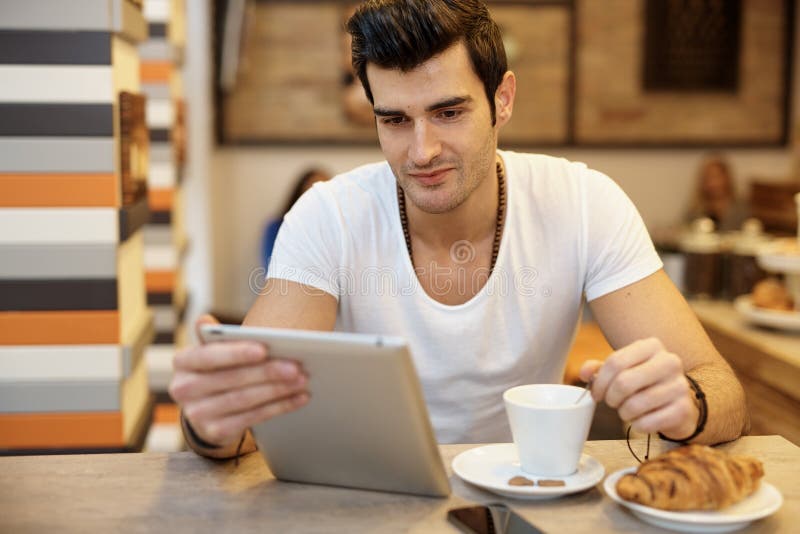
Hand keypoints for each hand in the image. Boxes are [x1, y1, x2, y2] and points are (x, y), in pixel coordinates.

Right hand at [169, 315, 309, 447]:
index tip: (264, 349)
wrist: (206, 410)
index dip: (237, 353)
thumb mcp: (213, 352)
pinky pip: (252, 418)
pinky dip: (279, 407)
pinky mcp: (214, 432)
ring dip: (278, 390)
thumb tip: (204, 320)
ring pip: (245, 400)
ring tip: (302, 380)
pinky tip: (299, 398)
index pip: (209, 355)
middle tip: (296, 367)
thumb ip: (215, 337)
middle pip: (232, 379)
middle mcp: (183, 389)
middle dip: (267, 372)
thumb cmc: (217, 370)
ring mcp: (197, 414)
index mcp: (182, 362)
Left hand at [579, 337, 698, 438]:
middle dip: (611, 398)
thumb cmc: (645, 383)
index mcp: (651, 346)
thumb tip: (584, 373)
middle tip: (612, 402)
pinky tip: (642, 420)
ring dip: (624, 413)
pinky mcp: (683, 409)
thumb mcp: (623, 370)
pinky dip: (638, 425)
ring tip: (627, 411)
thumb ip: (600, 368)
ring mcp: (679, 385)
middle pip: (623, 382)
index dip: (599, 382)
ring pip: (635, 404)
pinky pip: (648, 422)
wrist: (679, 402)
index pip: (615, 362)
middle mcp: (669, 362)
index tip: (597, 393)